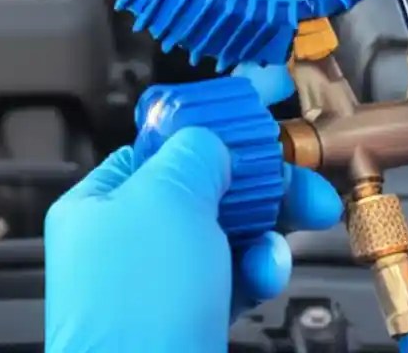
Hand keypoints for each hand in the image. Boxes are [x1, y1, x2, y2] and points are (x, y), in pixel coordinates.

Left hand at [44, 65, 341, 352]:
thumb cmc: (134, 310)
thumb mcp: (167, 197)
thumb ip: (197, 153)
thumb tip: (216, 142)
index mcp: (105, 200)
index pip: (168, 138)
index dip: (221, 114)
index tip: (265, 90)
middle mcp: (129, 239)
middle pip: (211, 184)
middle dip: (265, 177)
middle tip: (303, 175)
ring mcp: (162, 282)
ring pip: (233, 230)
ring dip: (271, 225)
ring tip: (301, 222)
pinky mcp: (193, 316)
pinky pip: (238, 275)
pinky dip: (261, 268)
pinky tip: (267, 271)